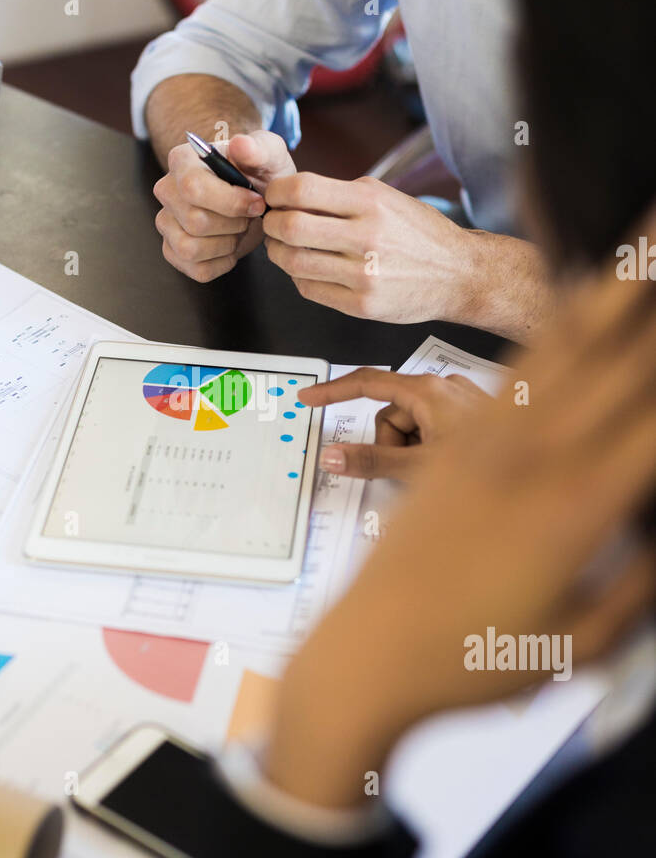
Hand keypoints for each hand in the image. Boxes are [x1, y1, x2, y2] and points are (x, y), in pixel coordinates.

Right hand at [153, 131, 293, 282]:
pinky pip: (197, 270)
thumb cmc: (260, 173)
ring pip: (190, 249)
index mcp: (183, 160)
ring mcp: (166, 222)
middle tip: (249, 216)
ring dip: (226, 245)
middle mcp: (167, 190)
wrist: (258, 197)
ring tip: (239, 229)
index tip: (257, 203)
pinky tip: (232, 246)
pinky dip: (223, 263)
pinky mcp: (173, 251)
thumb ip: (259, 148)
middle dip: (233, 224)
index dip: (230, 202)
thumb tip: (240, 144)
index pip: (192, 188)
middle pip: (194, 221)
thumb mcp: (270, 155)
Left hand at [263, 172, 478, 322]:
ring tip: (284, 247)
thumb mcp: (387, 198)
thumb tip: (292, 195)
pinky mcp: (361, 305)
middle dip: (271, 223)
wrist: (458, 275)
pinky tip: (307, 269)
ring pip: (293, 262)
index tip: (274, 196)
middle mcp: (367, 237)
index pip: (302, 190)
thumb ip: (341, 195)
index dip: (277, 192)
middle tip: (272, 223)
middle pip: (290, 227)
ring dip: (278, 253)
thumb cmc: (421, 235)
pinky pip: (309, 289)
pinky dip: (298, 277)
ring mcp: (363, 275)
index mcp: (371, 203)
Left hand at [266, 214, 655, 807]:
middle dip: (648, 297)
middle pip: (614, 360)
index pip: (651, 420)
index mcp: (575, 508)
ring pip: (559, 350)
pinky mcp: (454, 448)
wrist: (364, 656)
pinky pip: (510, 375)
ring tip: (640, 244)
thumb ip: (637, 590)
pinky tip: (572, 304)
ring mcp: (488, 447)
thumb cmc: (468, 664)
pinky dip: (549, 332)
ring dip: (606, 293)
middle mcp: (535, 460)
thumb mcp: (576, 646)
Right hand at [298, 367, 486, 479]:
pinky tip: (448, 467)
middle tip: (407, 472)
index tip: (309, 398)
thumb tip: (332, 456)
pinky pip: (432, 427)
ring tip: (435, 473)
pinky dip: (429, 447)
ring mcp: (460, 401)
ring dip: (411, 451)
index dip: (334, 391)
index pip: (368, 384)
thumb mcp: (420, 469)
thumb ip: (372, 462)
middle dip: (390, 445)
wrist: (548, 471)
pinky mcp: (471, 415)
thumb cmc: (495, 468)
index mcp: (429, 392)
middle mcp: (445, 388)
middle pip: (390, 414)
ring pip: (411, 424)